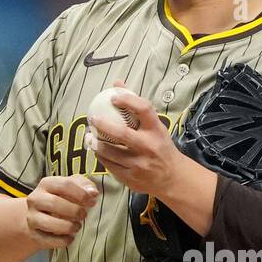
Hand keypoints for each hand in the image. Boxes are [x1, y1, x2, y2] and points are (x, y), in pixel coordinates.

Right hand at [24, 175, 98, 249]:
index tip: (92, 201)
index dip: (81, 194)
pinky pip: (49, 240)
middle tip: (84, 215)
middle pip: (55, 203)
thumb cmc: (60, 199)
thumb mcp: (71, 187)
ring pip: (50, 223)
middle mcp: (35, 199)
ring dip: (69, 226)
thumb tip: (92, 192)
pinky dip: (63, 241)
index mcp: (46, 184)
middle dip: (74, 211)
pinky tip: (70, 237)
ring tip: (77, 226)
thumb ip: (83, 185)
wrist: (38, 215)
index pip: (64, 185)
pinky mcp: (33, 234)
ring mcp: (32, 217)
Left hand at [87, 79, 177, 194]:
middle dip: (103, 125)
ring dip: (96, 144)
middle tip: (93, 118)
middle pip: (122, 133)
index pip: (144, 109)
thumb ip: (135, 106)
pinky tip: (97, 150)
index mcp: (156, 130)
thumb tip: (117, 83)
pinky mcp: (131, 178)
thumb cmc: (160, 146)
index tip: (113, 97)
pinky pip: (110, 165)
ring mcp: (139, 164)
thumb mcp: (155, 126)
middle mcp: (149, 147)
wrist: (173, 178)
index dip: (127, 100)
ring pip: (110, 152)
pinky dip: (101, 156)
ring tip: (89, 137)